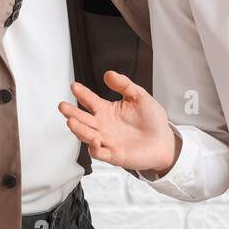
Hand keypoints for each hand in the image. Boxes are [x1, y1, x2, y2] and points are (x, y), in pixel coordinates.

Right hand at [58, 70, 179, 172]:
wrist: (165, 142)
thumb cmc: (152, 120)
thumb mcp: (140, 97)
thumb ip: (124, 85)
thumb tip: (108, 74)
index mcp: (108, 111)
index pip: (90, 101)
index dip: (82, 93)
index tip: (74, 86)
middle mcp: (103, 126)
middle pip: (83, 119)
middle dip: (71, 112)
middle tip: (63, 106)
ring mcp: (107, 141)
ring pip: (87, 135)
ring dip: (78, 129)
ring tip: (71, 121)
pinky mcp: (114, 155)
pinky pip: (100, 153)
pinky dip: (95, 148)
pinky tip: (95, 140)